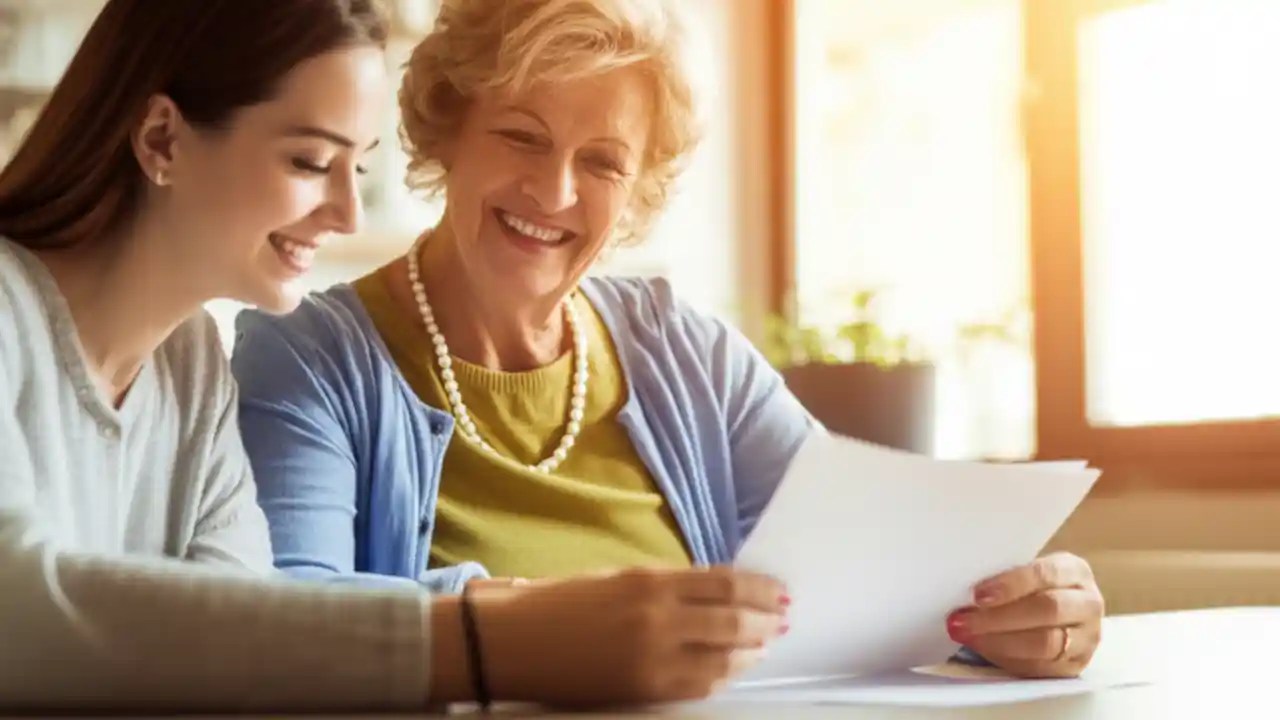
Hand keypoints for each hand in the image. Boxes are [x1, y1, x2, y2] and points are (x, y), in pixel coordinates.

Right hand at [473, 566, 789, 706]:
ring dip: (752, 650)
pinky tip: (734, 669)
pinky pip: (699, 685)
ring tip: (766, 644)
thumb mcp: (615, 578)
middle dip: (765, 620)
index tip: (778, 590)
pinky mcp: (643, 689)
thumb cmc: (557, 604)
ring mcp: (652, 657)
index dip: (759, 588)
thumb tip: (713, 595)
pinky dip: (724, 676)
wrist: (511, 642)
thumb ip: (665, 587)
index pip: (724, 583)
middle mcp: (657, 616)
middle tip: (783, 619)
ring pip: (724, 656)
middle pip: (734, 619)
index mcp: (649, 580)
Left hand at [947, 553, 1103, 677]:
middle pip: (1047, 609)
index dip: (1010, 584)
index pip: (1045, 574)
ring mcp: (1087, 638)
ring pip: (1045, 643)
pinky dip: (1006, 658)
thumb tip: (963, 591)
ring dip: (998, 640)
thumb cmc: (1031, 589)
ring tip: (966, 635)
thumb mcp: (1024, 574)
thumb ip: (1003, 578)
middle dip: (999, 617)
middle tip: (961, 620)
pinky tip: (982, 648)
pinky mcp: (1075, 667)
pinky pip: (1040, 667)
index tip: (977, 594)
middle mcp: (1088, 603)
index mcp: (1074, 571)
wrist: (1060, 616)